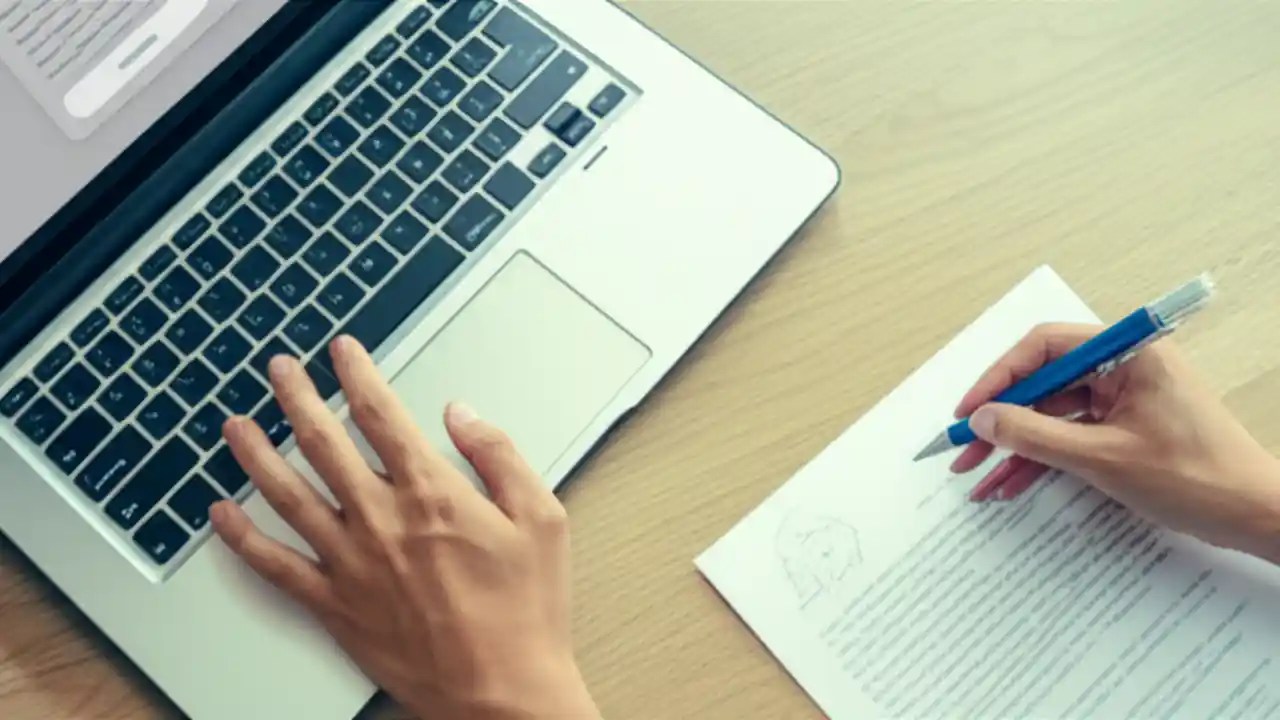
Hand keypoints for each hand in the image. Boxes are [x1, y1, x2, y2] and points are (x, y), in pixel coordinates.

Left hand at [210, 336, 598, 719]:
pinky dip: (242, 538)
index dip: (357, 375)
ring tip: (235, 424)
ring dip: (256, 454)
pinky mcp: (335, 606)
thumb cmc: (527, 611)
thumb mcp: (542, 518)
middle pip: (323, 443)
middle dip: (296, 398)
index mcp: (432, 493)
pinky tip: (221, 513)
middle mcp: (382, 520)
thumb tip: (462, 413)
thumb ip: (499, 456)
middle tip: (279, 369)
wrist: (502, 692)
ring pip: (287, 495)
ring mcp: (351, 564)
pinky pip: (275, 566)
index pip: (381, 415)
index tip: (343, 351)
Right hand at [951, 323, 1279, 562]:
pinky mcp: (1125, 428)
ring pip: (1052, 415)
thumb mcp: (1102, 457)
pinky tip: (1010, 484)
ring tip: (977, 475)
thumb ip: (1034, 435)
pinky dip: (1041, 460)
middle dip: (1000, 420)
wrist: (1256, 516)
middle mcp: (1124, 368)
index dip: (998, 377)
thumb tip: (983, 419)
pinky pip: (1071, 436)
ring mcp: (1125, 399)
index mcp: (1128, 354)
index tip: (969, 411)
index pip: (1045, 348)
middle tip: (964, 448)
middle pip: (1043, 383)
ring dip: (1015, 446)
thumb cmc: (1195, 478)